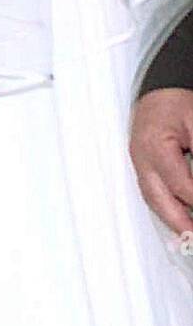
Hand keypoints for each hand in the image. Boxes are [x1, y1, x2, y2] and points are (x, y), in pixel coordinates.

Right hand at [130, 87, 192, 236]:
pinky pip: (151, 191)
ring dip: (172, 219)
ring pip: (152, 199)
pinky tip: (179, 217)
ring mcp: (138, 160)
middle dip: (180, 223)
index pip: (180, 185)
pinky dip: (165, 207)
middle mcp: (141, 156)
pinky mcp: (141, 163)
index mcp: (154, 145)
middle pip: (158, 199)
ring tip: (188, 235)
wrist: (160, 90)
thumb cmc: (177, 103)